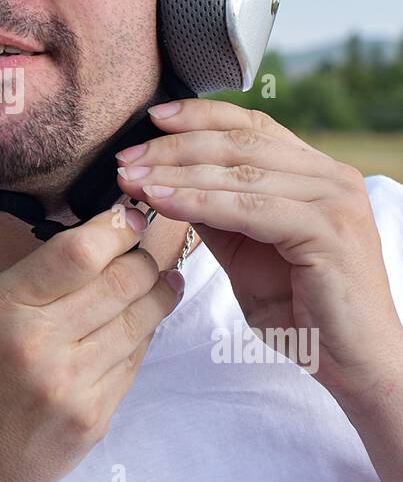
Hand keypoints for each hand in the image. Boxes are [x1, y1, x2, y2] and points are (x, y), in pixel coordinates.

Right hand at [0, 206, 183, 481]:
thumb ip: (39, 277)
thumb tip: (103, 240)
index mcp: (5, 306)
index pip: (79, 252)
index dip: (117, 228)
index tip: (130, 217)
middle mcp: (39, 344)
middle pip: (122, 283)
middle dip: (146, 260)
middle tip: (150, 251)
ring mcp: (71, 385)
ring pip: (139, 323)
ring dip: (158, 296)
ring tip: (164, 282)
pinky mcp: (93, 418)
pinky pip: (133, 363)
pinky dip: (141, 338)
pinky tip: (140, 326)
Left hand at [115, 98, 402, 399]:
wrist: (354, 365)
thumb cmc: (303, 311)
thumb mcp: (248, 252)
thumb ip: (218, 214)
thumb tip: (166, 181)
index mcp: (316, 173)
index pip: (252, 126)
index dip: (199, 116)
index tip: (150, 119)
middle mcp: (330, 177)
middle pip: (240, 142)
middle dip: (175, 147)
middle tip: (127, 159)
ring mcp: (334, 200)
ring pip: (241, 172)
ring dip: (178, 172)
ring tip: (134, 179)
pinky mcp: (329, 231)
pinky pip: (250, 208)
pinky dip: (200, 202)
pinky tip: (163, 202)